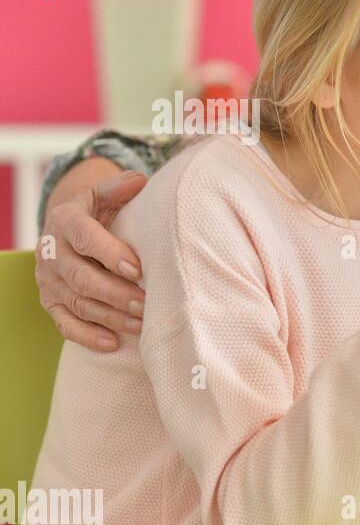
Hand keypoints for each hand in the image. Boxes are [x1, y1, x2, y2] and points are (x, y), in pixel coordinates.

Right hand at [36, 166, 148, 350]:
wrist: (66, 231)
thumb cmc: (96, 213)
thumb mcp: (103, 196)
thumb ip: (118, 188)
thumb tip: (140, 180)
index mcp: (66, 222)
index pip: (85, 239)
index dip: (110, 254)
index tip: (138, 269)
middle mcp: (51, 252)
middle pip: (81, 277)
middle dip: (114, 292)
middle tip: (146, 303)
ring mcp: (48, 281)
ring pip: (77, 302)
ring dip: (110, 316)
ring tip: (141, 324)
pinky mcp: (50, 302)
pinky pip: (64, 324)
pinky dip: (87, 336)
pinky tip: (113, 344)